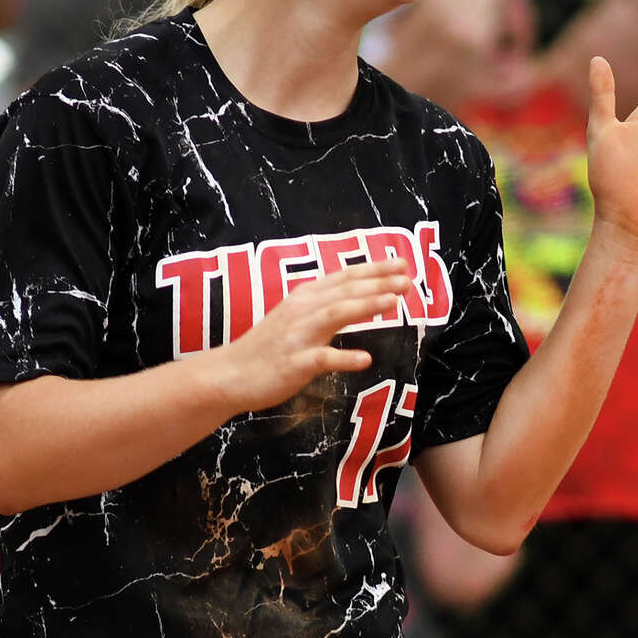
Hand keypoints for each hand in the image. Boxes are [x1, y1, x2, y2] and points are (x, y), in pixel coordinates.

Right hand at [219, 259, 410, 413]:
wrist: (229, 374)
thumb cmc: (265, 348)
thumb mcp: (293, 317)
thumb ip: (321, 306)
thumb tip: (353, 297)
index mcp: (304, 297)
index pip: (344, 278)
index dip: (374, 269)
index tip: (402, 262)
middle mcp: (302, 310)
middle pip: (344, 291)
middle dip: (378, 282)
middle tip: (408, 277)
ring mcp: (298, 336)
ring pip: (335, 315)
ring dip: (365, 306)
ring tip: (394, 302)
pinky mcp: (294, 363)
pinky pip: (322, 359)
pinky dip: (344, 358)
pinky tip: (365, 360)